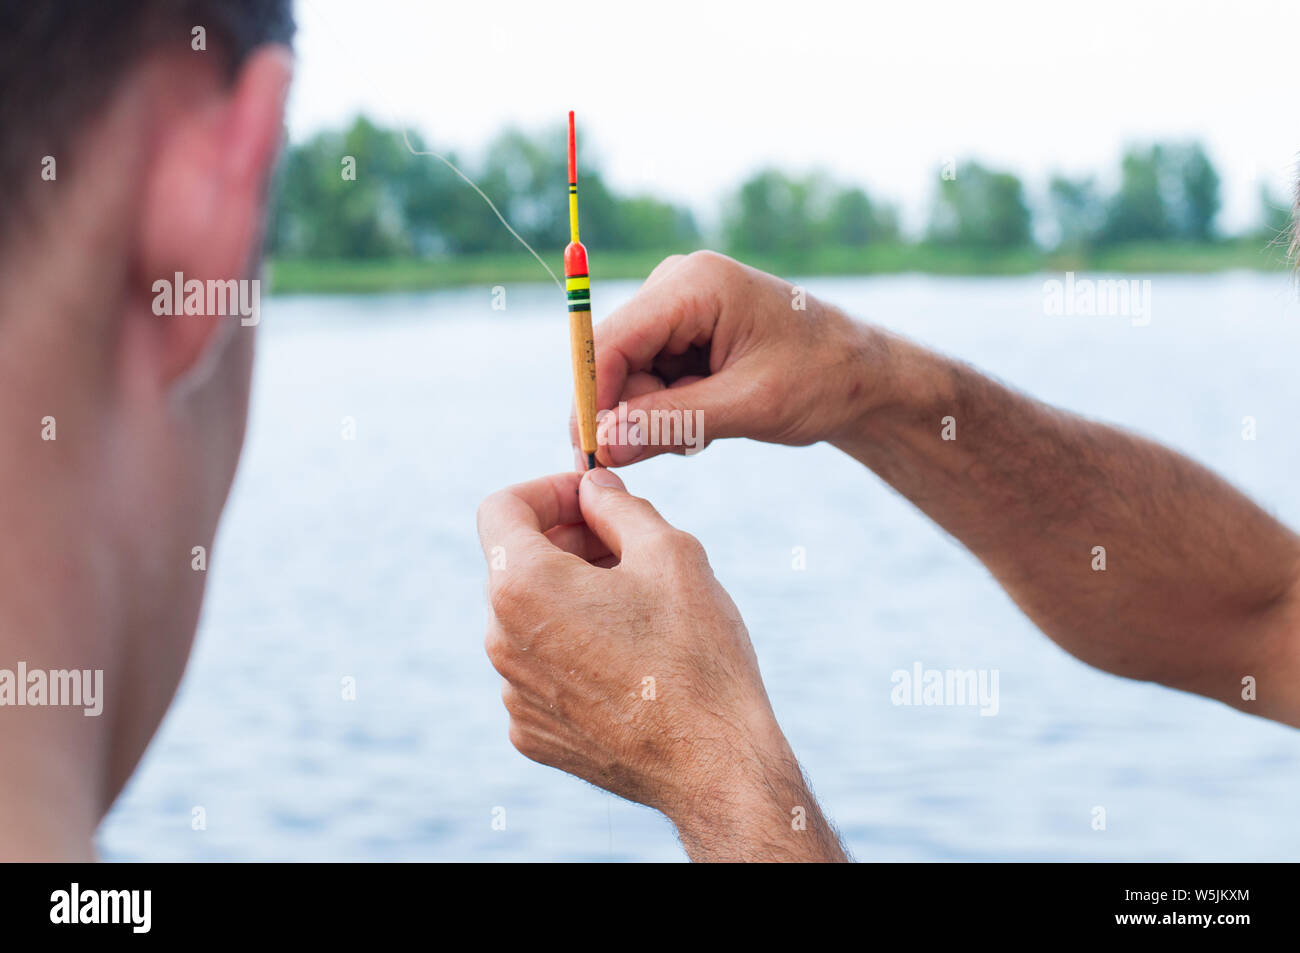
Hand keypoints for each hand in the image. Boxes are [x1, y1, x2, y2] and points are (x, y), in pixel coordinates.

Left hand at [476, 468, 845, 860]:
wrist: (714, 764)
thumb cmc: (696, 653)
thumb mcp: (670, 552)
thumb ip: (618, 505)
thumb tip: (594, 486)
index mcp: (522, 585)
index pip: (501, 508)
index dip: (548, 490)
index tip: (592, 498)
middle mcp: (499, 640)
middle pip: (517, 564)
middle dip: (567, 542)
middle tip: (629, 547)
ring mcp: (512, 694)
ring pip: (530, 620)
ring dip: (572, 598)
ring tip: (639, 607)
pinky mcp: (531, 734)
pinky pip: (540, 672)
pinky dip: (573, 652)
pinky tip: (629, 662)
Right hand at [572, 250, 877, 466]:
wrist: (865, 377)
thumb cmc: (822, 379)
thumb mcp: (749, 406)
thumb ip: (672, 423)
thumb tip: (604, 445)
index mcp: (694, 285)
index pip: (611, 341)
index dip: (593, 400)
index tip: (594, 457)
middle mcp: (676, 285)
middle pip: (614, 360)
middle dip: (633, 412)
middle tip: (683, 444)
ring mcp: (677, 307)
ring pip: (628, 377)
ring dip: (656, 415)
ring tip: (710, 428)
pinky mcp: (682, 332)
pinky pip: (647, 379)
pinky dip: (668, 410)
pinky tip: (709, 417)